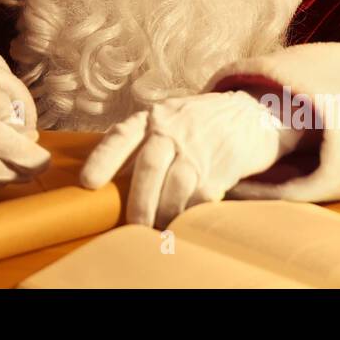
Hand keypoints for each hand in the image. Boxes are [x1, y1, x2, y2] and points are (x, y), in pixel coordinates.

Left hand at [80, 91, 296, 228]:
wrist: (251, 114)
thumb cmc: (198, 122)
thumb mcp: (168, 118)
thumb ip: (142, 141)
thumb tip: (111, 179)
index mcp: (153, 117)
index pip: (122, 135)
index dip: (103, 159)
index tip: (88, 182)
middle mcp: (173, 129)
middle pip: (149, 167)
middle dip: (138, 202)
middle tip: (133, 225)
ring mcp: (197, 147)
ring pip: (175, 186)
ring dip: (164, 212)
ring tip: (158, 225)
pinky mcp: (220, 166)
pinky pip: (199, 197)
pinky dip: (188, 212)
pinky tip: (183, 216)